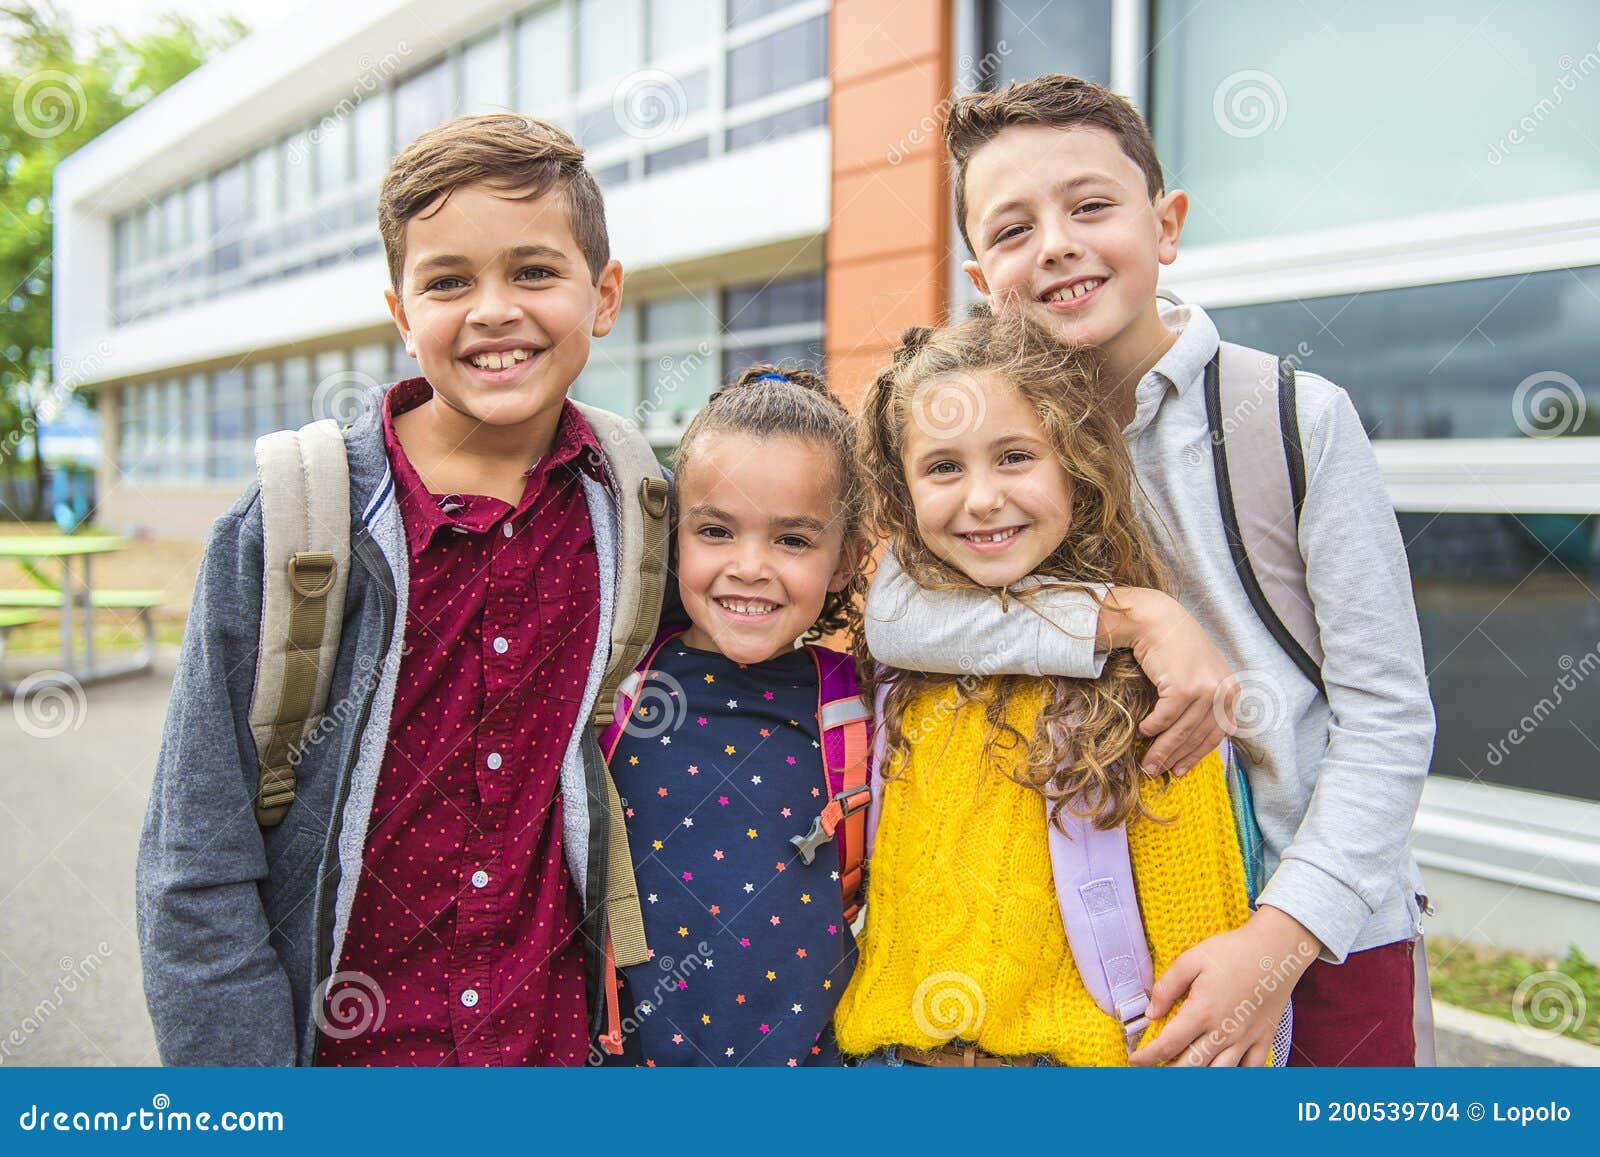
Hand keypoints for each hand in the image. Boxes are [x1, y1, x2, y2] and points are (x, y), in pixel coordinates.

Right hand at [1098, 588, 1236, 775]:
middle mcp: (1223, 692)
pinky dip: (1153, 728)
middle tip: (1157, 771)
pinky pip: (1165, 718)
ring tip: (1147, 762)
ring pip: (1181, 731)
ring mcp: (1205, 690)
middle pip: (1198, 736)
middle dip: (1176, 757)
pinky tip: (1142, 731)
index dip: (1197, 754)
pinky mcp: (1184, 688)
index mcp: (1231, 691)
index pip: (1217, 733)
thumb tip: (1204, 740)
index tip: (1181, 768)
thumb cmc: (1176, 647)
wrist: (1158, 620)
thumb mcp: (1202, 674)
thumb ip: (1208, 703)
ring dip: (1162, 750)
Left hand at [1127, 906, 1321, 1066]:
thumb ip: (1167, 987)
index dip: (1147, 1057)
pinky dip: (1236, 1078)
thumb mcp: (1191, 959)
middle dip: (1167, 1075)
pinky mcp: (1263, 1039)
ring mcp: (1246, 1040)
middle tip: (1151, 1075)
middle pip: (1190, 1068)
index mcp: (1202, 1012)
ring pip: (1219, 1075)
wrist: (1277, 949)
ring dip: (1198, 1080)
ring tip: (1181, 1076)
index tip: (1135, 1060)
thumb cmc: (1233, 951)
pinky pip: (1251, 1071)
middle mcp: (1224, 1032)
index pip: (1168, 1045)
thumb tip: (1151, 1013)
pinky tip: (1221, 1076)